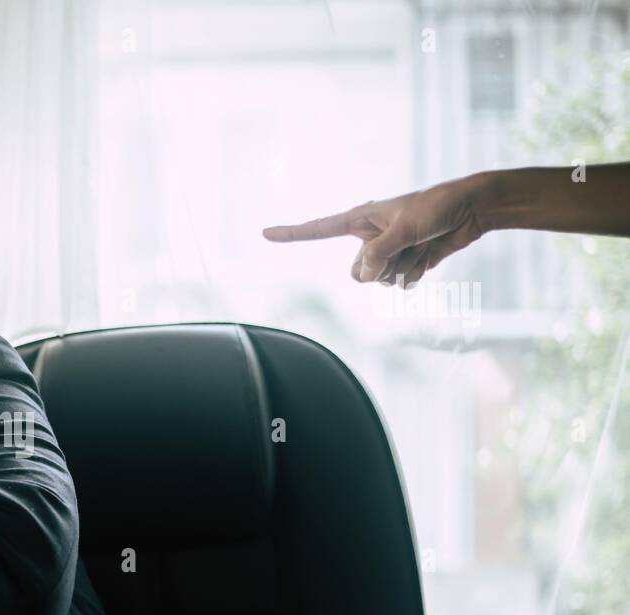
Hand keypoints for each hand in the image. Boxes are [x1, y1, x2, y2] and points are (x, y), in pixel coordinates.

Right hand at [262, 172, 490, 287]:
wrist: (472, 209)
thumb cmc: (437, 208)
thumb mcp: (406, 228)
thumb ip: (379, 253)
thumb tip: (363, 276)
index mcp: (361, 219)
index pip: (319, 230)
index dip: (292, 234)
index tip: (264, 233)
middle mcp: (370, 237)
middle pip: (356, 273)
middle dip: (377, 270)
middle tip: (401, 250)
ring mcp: (388, 252)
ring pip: (379, 282)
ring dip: (402, 270)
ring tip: (422, 247)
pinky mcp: (406, 262)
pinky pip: (399, 283)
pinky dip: (415, 274)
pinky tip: (429, 256)